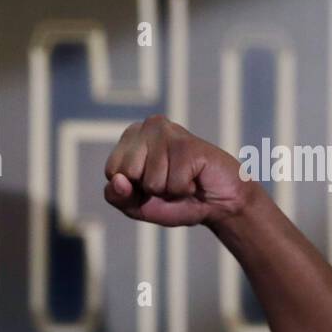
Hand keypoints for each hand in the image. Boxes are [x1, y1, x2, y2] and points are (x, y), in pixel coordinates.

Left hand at [103, 115, 255, 226]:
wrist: (219, 203)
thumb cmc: (175, 201)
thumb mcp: (137, 206)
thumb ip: (117, 197)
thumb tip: (119, 180)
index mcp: (130, 137)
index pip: (112, 171)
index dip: (130, 189)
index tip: (149, 185)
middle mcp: (147, 126)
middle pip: (128, 173)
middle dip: (148, 188)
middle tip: (169, 181)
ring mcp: (168, 132)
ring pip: (151, 180)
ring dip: (169, 190)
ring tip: (183, 178)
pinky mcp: (187, 144)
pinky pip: (173, 184)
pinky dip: (184, 189)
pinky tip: (195, 177)